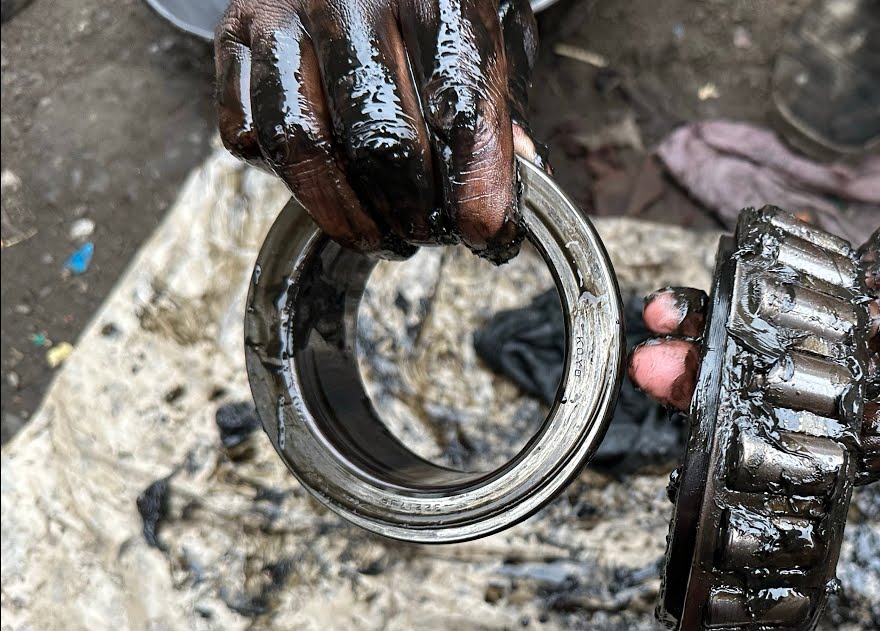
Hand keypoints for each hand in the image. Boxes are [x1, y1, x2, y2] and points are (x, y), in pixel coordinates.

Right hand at [215, 0, 541, 260]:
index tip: (487, 232)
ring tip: (381, 236)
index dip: (476, 183)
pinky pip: (246, 131)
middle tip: (431, 235)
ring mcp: (281, 16)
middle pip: (379, 137)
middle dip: (411, 210)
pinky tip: (327, 188)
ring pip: (302, 144)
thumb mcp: (488, 22)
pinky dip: (284, 179)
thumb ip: (502, 95)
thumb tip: (521, 173)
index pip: (460, 103)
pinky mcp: (234, 38)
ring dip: (345, 213)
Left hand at [631, 95, 879, 498]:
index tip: (742, 438)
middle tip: (664, 378)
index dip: (818, 444)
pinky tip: (702, 289)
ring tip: (660, 333)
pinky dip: (757, 289)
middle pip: (826, 401)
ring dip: (734, 344)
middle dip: (744, 393)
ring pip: (804, 347)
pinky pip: (811, 290)